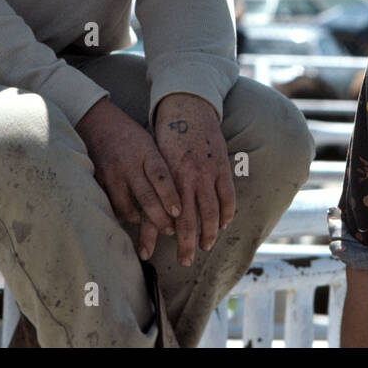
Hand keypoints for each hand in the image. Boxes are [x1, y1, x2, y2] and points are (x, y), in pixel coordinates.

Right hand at [75, 98, 180, 260]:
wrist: (97, 122)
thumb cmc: (131, 136)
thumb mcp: (150, 143)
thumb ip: (161, 164)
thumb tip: (185, 192)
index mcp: (146, 151)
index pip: (160, 176)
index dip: (169, 196)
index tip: (178, 213)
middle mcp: (128, 163)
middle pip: (146, 197)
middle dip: (159, 218)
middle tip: (169, 230)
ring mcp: (111, 174)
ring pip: (126, 207)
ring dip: (140, 220)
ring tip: (150, 224)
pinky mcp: (97, 182)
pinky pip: (111, 206)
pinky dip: (122, 214)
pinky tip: (131, 216)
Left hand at [154, 93, 236, 266]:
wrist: (187, 105)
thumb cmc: (164, 133)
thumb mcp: (153, 159)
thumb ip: (152, 185)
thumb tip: (138, 212)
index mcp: (167, 176)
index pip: (166, 215)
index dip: (163, 237)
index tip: (157, 252)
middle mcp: (188, 177)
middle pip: (189, 221)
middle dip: (188, 244)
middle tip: (186, 261)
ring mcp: (208, 172)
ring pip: (212, 213)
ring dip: (209, 233)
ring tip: (206, 245)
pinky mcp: (223, 167)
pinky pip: (228, 197)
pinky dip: (227, 213)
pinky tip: (223, 223)